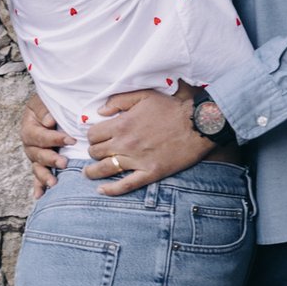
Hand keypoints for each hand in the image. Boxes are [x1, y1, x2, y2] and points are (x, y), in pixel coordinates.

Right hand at [20, 91, 66, 199]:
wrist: (47, 109)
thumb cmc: (48, 104)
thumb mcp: (43, 101)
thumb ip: (44, 109)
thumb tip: (48, 121)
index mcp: (29, 128)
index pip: (41, 136)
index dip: (55, 139)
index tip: (71, 140)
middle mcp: (29, 144)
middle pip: (38, 154)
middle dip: (51, 159)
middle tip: (63, 163)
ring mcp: (34, 156)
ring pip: (37, 168)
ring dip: (45, 176)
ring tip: (53, 183)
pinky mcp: (40, 164)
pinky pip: (37, 177)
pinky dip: (38, 186)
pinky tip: (39, 196)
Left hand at [84, 86, 212, 194]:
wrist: (197, 125)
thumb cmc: (171, 108)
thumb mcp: (144, 95)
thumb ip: (118, 100)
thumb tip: (100, 111)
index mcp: (122, 124)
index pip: (93, 135)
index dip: (92, 136)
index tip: (96, 137)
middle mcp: (125, 144)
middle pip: (95, 152)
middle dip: (93, 152)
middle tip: (96, 152)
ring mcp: (137, 160)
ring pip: (105, 169)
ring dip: (92, 172)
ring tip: (89, 173)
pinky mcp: (150, 173)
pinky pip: (126, 185)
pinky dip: (111, 190)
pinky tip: (102, 190)